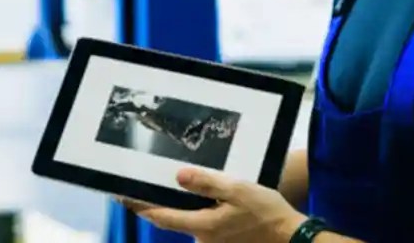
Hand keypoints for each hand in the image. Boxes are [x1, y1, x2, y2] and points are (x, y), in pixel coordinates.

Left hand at [120, 167, 304, 242]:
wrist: (291, 238)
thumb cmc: (266, 212)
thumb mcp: (236, 189)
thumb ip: (206, 183)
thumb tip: (177, 176)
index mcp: (202, 225)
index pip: (160, 216)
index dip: (140, 207)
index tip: (122, 197)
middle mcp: (203, 240)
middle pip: (175, 220)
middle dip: (165, 205)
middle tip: (153, 184)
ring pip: (192, 223)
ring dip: (187, 209)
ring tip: (188, 186)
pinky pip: (206, 228)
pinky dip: (203, 215)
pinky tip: (213, 201)